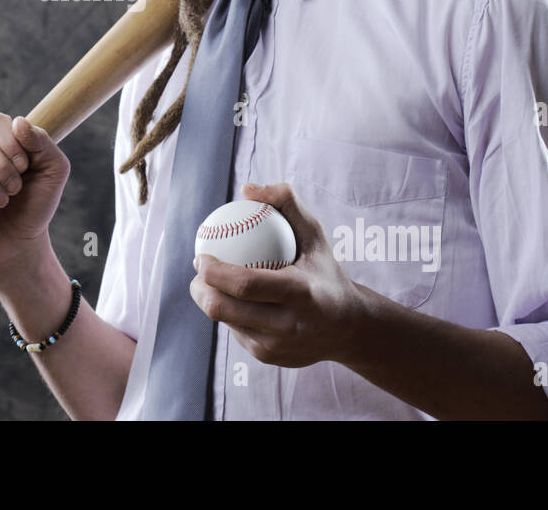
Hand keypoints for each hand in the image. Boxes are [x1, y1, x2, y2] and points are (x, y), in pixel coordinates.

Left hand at [189, 181, 365, 367]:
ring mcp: (277, 347)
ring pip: (225, 322)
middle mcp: (288, 326)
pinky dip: (228, 313)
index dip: (214, 272)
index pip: (245, 285)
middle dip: (200, 288)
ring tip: (206, 280)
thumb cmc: (326, 270)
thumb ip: (286, 202)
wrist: (348, 327)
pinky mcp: (269, 359)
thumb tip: (246, 189)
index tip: (200, 255)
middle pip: (225, 309)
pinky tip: (228, 298)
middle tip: (198, 267)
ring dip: (208, 299)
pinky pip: (236, 331)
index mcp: (302, 294)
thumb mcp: (315, 234)